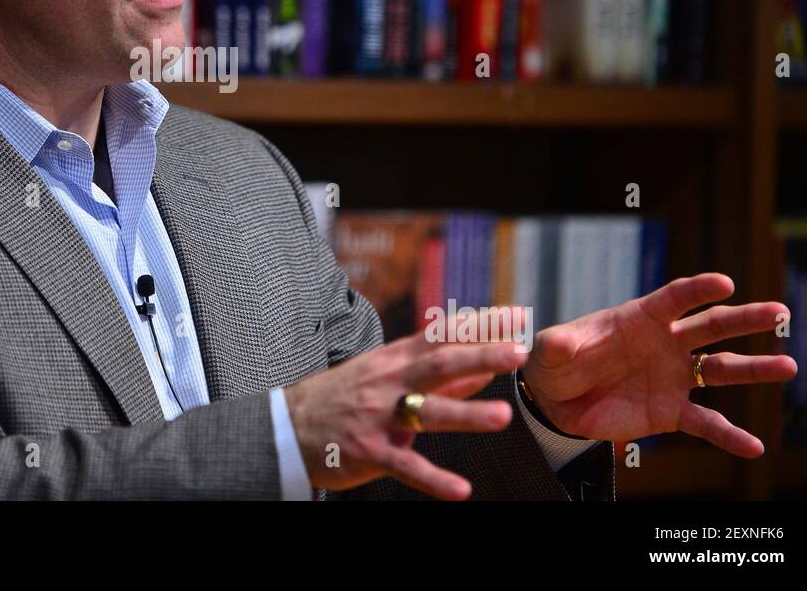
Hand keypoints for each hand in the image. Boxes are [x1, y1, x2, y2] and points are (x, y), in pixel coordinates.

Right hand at [283, 334, 527, 498]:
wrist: (287, 426)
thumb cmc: (344, 397)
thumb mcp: (384, 376)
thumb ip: (433, 375)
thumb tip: (480, 371)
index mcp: (394, 360)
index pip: (441, 335)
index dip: (478, 325)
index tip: (515, 316)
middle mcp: (389, 383)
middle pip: (439, 365)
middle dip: (480, 356)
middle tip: (519, 351)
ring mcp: (378, 417)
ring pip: (426, 413)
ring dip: (467, 414)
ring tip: (505, 415)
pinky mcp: (369, 451)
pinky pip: (405, 466)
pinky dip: (433, 479)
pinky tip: (461, 491)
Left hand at [522, 273, 796, 456]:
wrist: (556, 401)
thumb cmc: (557, 362)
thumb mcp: (550, 349)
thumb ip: (558, 344)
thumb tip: (561, 344)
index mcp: (640, 318)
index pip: (674, 299)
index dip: (698, 290)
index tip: (724, 283)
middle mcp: (666, 343)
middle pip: (712, 326)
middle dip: (745, 318)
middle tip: (779, 312)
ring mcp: (673, 377)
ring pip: (721, 369)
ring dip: (754, 368)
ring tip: (787, 366)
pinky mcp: (671, 411)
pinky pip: (706, 423)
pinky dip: (728, 435)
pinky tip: (754, 446)